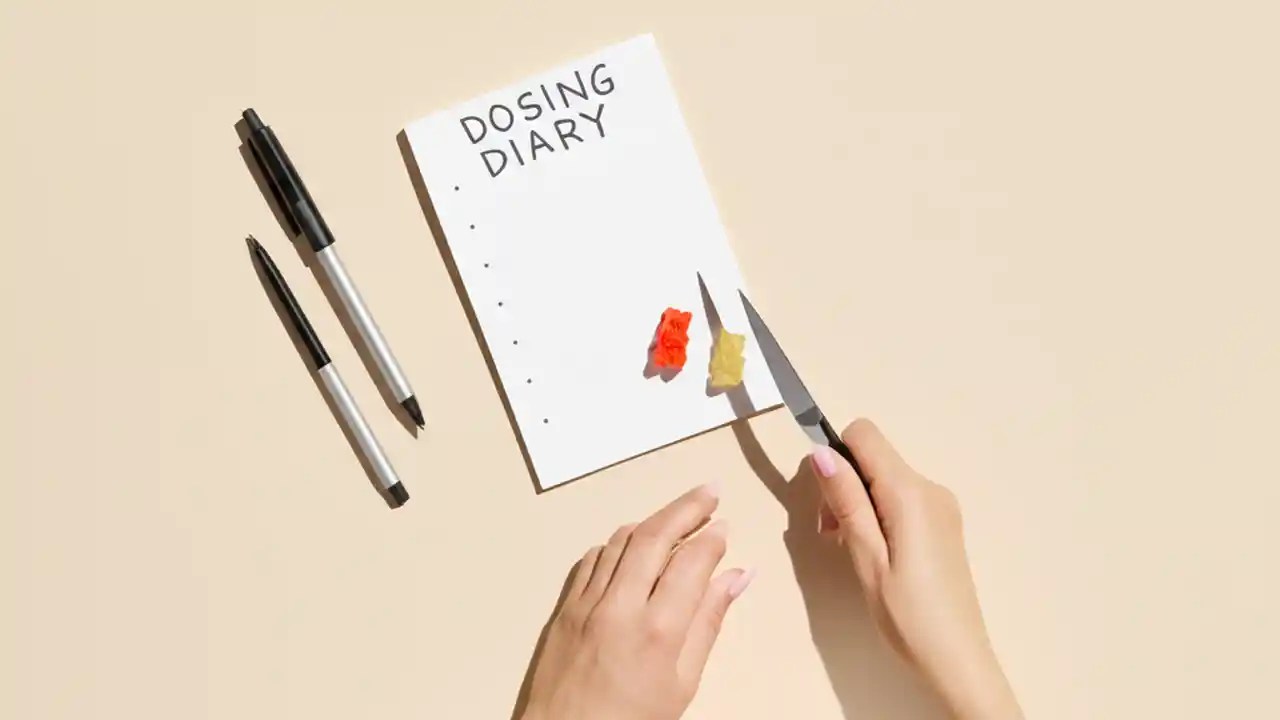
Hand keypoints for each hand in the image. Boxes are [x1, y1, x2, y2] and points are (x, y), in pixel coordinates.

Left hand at [521, 483, 753, 719]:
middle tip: (709, 493)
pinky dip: (616, 544)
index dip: (712, 538)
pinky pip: (591, 560)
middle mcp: (620, 607)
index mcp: (658, 630)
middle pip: (655, 536)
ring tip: (677, 515)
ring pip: (620, 540)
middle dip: (686, 508)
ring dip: (651, 521)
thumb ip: (708, 624)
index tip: (725, 527)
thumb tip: (736, 578)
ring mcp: (586, 603)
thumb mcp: (682, 684)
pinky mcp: (564, 608)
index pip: (691, 562)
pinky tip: (631, 546)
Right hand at [812, 420, 1022, 719]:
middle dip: (843, 484)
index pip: (864, 434)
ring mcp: (941, 506)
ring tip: (850, 548)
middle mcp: (931, 488)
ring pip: (884, 478)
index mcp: (911, 493)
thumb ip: (847, 502)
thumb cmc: (908, 616)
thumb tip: (821, 453)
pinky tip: (875, 552)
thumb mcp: (867, 559)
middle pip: (873, 456)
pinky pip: (901, 499)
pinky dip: (878, 514)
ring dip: (858, 502)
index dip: (834, 455)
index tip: (824, 498)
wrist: (958, 659)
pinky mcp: (943, 523)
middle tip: (831, 535)